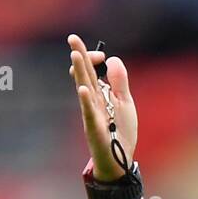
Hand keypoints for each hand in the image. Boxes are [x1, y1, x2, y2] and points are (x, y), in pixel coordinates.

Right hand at [67, 32, 138, 182]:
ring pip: (85, 90)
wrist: (119, 160)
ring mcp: (92, 114)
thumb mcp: (125, 102)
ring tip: (74, 56)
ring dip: (80, 73)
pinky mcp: (94, 128)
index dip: (95, 59)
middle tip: (72, 38)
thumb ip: (119, 81)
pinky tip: (83, 90)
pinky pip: (89, 113)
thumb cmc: (120, 132)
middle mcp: (93, 101)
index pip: (93, 70)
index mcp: (100, 94)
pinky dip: (86, 102)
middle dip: (80, 56)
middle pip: (85, 75)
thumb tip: (112, 59)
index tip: (102, 57)